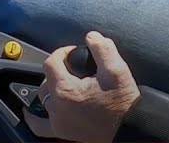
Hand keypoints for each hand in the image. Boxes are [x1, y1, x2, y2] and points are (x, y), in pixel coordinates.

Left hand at [23, 32, 140, 141]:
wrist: (131, 129)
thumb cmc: (123, 103)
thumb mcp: (116, 70)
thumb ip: (102, 49)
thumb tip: (91, 36)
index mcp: (65, 90)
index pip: (51, 62)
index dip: (62, 52)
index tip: (73, 52)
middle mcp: (57, 108)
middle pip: (45, 80)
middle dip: (57, 70)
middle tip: (74, 68)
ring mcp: (58, 122)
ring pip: (44, 99)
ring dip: (52, 88)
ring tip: (67, 84)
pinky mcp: (63, 132)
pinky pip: (40, 125)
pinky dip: (37, 116)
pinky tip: (40, 110)